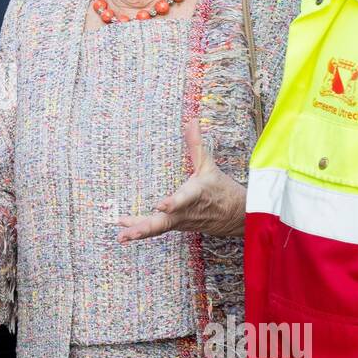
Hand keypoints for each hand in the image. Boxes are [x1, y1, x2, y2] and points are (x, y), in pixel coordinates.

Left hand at [116, 120, 246, 240]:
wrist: (236, 216)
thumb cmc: (221, 189)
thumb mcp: (208, 166)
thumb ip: (196, 145)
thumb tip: (191, 121)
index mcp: (196, 195)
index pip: (185, 199)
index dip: (174, 203)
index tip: (161, 204)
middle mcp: (186, 212)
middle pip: (165, 222)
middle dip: (146, 227)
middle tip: (129, 233)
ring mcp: (180, 222)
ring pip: (159, 229)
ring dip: (140, 232)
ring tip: (122, 237)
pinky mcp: (176, 226)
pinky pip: (157, 230)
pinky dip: (141, 230)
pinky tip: (124, 232)